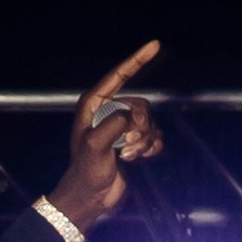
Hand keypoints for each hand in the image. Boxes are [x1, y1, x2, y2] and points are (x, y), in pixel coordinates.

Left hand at [51, 43, 165, 234]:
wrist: (91, 197)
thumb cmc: (86, 172)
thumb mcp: (95, 147)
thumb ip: (113, 126)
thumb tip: (131, 117)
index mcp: (94, 105)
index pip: (119, 75)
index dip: (137, 59)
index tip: (155, 44)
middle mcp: (109, 111)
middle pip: (140, 105)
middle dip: (139, 127)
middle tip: (125, 145)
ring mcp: (123, 127)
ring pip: (149, 122)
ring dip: (143, 141)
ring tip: (127, 156)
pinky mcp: (134, 142)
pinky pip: (155, 136)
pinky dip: (151, 148)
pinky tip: (139, 159)